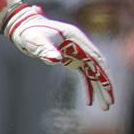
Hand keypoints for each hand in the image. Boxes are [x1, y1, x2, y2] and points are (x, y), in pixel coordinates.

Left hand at [1, 5, 115, 109]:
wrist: (24, 27)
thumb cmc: (29, 32)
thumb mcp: (36, 41)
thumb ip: (46, 50)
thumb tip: (56, 59)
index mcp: (77, 40)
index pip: (96, 59)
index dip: (103, 74)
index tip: (108, 88)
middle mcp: (82, 46)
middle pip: (98, 68)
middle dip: (105, 86)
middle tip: (110, 103)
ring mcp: (78, 53)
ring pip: (93, 73)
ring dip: (99, 89)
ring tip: (105, 107)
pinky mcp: (72, 60)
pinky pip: (84, 76)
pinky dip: (88, 88)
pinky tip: (89, 102)